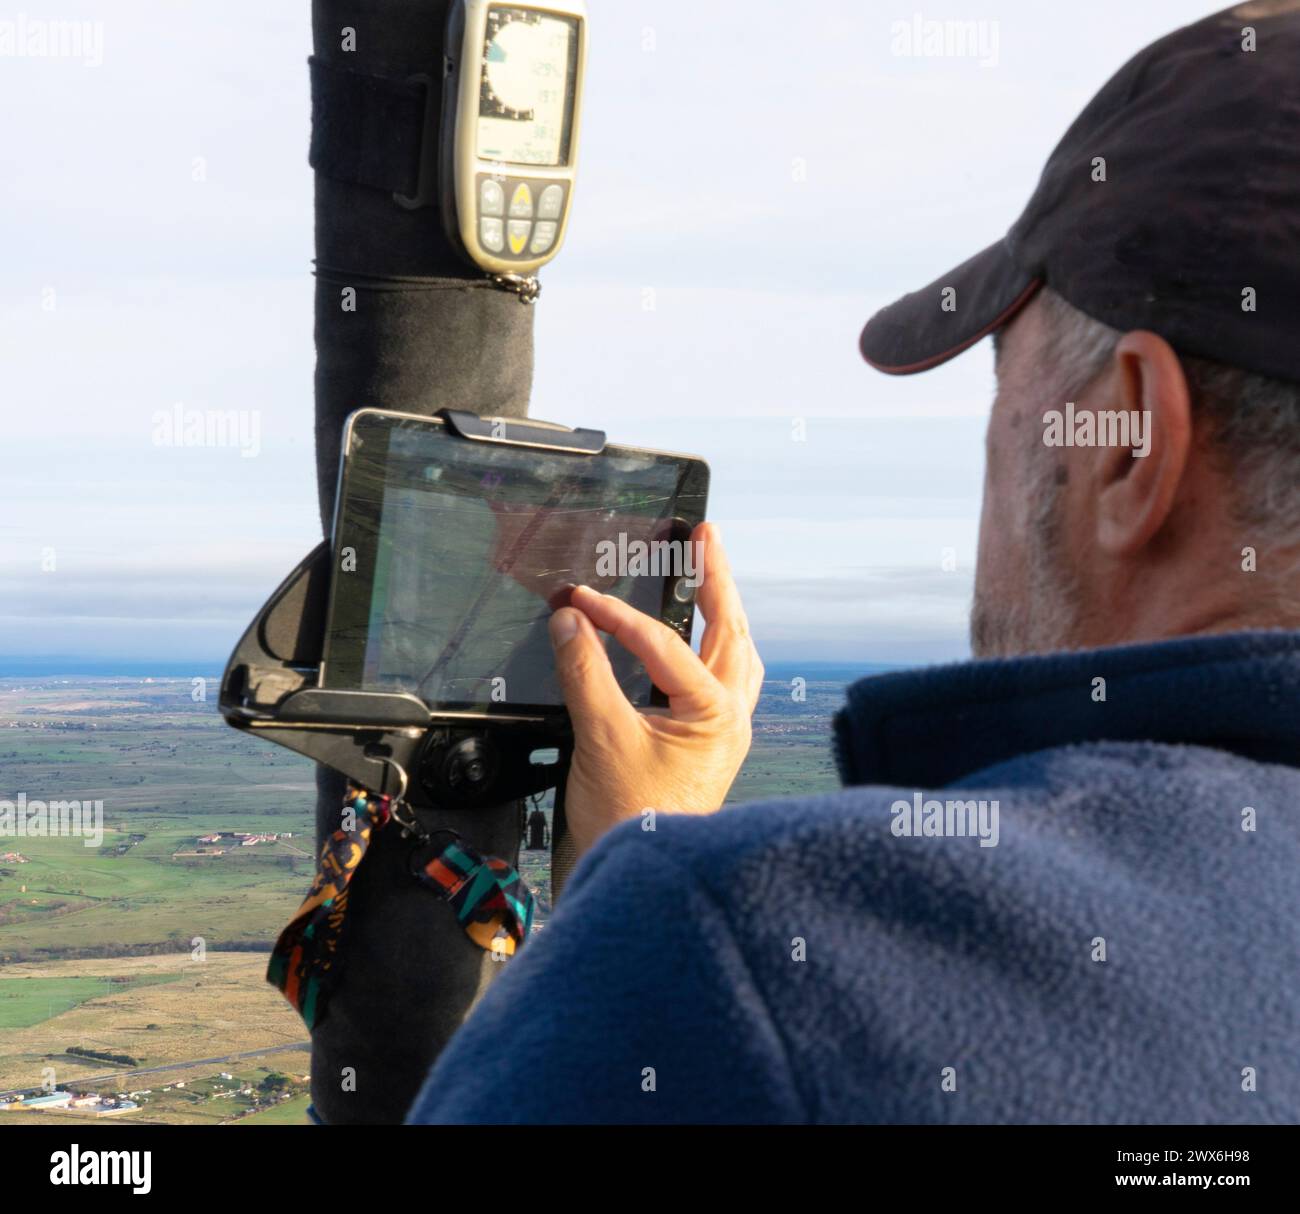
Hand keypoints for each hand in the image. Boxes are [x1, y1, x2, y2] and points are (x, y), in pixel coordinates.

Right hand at [547, 522, 762, 856]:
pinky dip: (711, 648)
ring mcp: (726, 732)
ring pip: (736, 654)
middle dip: (716, 579)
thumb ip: (584, 673)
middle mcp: (732, 718)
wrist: (643, 876)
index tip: (580, 599)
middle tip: (705, 534)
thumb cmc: (632, 819)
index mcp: (715, 714)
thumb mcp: (602, 739)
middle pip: (731, 630)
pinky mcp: (710, 744)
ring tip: (711, 574)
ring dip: (723, 612)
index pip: (665, 645)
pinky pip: (724, 679)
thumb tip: (570, 622)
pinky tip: (699, 642)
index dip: (617, 617)